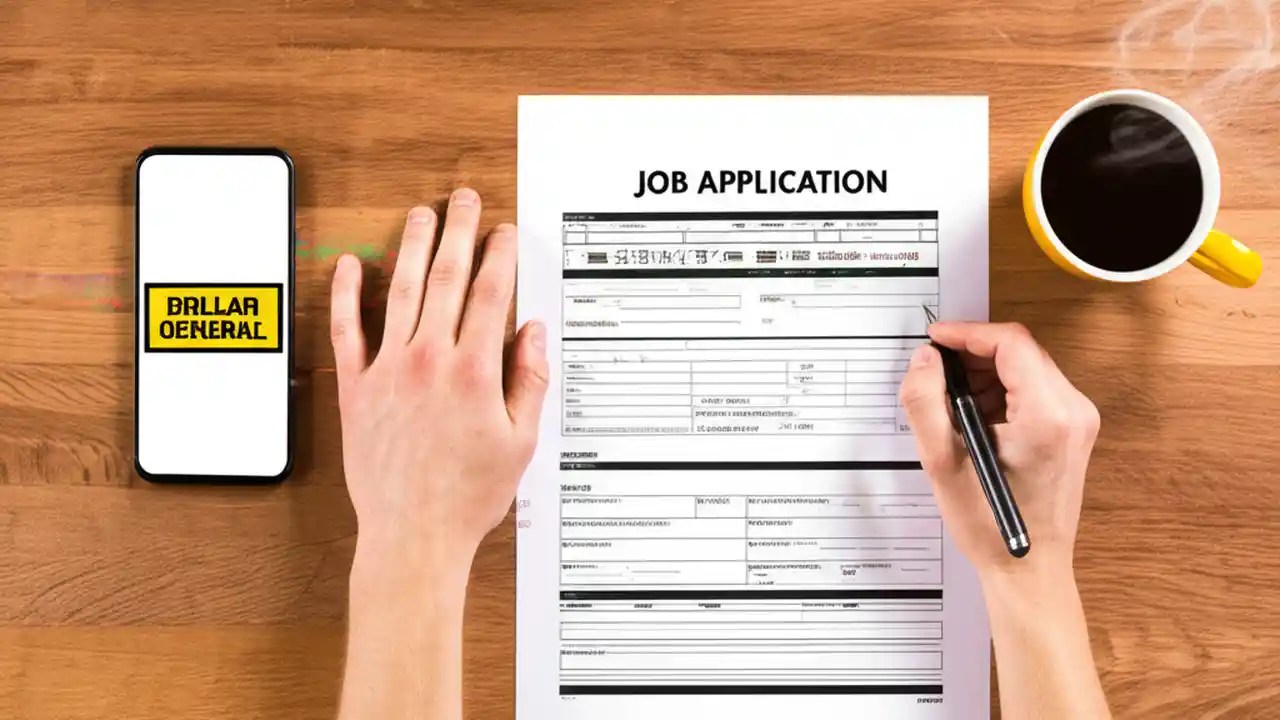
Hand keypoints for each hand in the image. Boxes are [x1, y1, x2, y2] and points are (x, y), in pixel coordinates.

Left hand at [329, 189, 548, 562]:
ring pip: (402, 291)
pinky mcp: (356, 388)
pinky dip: (348, 294)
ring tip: (422, 215)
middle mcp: (430, 360)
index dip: (500, 255)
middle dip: (460, 232)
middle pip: (448, 278)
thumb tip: (531, 333)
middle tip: (464, 201)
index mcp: (474, 372)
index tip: (505, 232)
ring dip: (413, 246)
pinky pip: (347, 330)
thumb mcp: (520, 442)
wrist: (413, 534)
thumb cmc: (467, 496)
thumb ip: (529, 382)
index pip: (492, 294)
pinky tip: (353, 265)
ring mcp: (389, 370)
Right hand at [898, 322, 1099, 577]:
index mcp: (1048, 416)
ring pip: (1026, 368)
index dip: (968, 333)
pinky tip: (974, 418)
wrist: (1029, 570)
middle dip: (974, 354)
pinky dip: (1000, 392)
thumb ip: (925, 402)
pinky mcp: (1073, 430)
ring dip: (985, 374)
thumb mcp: (943, 463)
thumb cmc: (994, 529)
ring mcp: (1078, 421)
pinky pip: (1034, 389)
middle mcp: (1073, 412)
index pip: (1011, 343)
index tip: (936, 338)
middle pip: (1020, 352)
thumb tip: (924, 361)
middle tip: (936, 371)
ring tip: (952, 403)